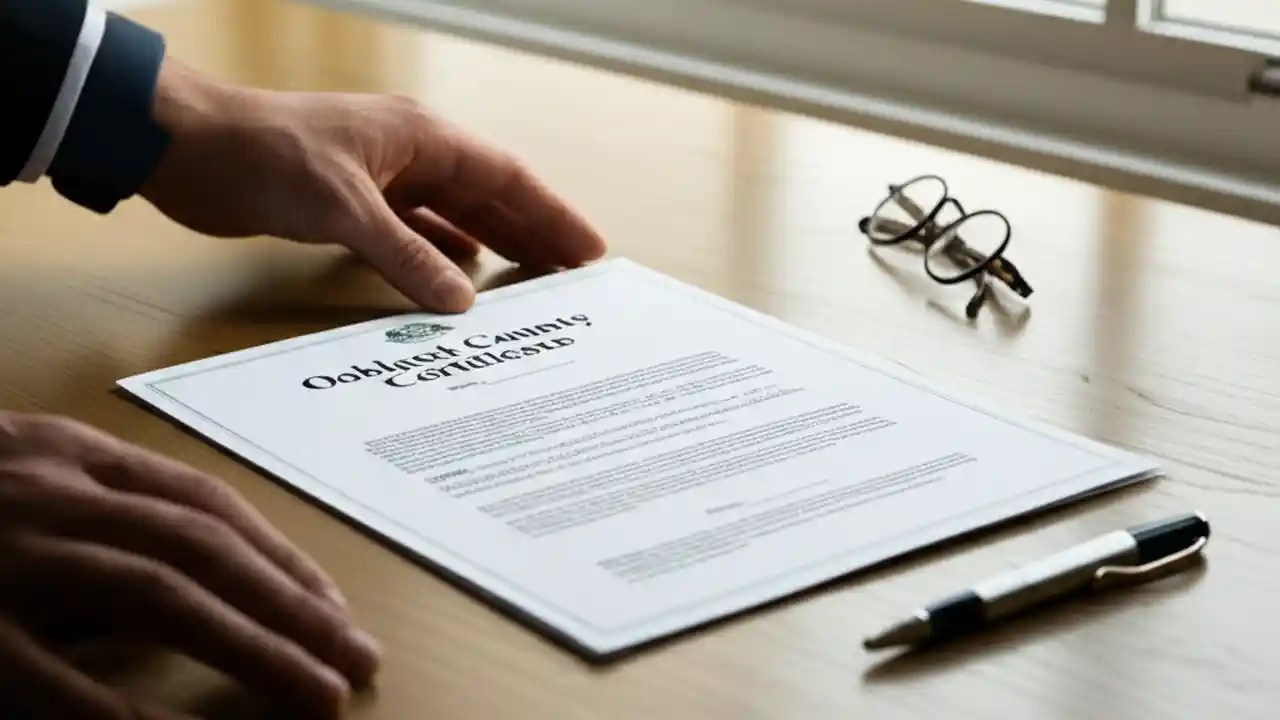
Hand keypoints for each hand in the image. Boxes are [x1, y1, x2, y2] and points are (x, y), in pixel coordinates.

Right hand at [0, 411, 378, 718]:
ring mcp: (11, 558)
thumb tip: (206, 598)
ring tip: (321, 694)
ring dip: (254, 647)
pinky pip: (67, 684)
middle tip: (360, 659)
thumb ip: (106, 537)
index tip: (337, 608)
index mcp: (71, 455)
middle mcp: (53, 497)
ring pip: (160, 594)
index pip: (204, 502)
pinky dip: (142, 715)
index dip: (282, 556)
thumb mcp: (23, 501)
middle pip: (203, 546)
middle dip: (292, 606)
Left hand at [139, 58, 605, 312]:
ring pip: (454, 216)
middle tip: (572, 277)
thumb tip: (459, 303)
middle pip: (489, 197)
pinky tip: (458, 279)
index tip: (589, 250)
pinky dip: (440, 256)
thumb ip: (406, 257)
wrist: (186, 147)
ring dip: (493, 246)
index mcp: (422, 138)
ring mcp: (381, 179)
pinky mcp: (350, 203)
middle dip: (533, 234)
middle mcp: (410, 154)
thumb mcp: (344, 208)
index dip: (552, 215)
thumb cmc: (264, 154)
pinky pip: (414, 232)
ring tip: (531, 283)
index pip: (505, 178)